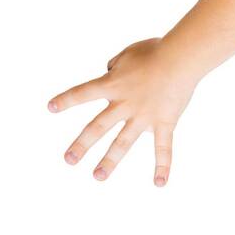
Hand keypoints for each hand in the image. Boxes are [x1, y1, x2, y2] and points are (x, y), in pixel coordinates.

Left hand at [49, 38, 199, 185]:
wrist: (184, 56)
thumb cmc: (157, 51)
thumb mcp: (128, 54)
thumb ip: (114, 65)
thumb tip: (108, 72)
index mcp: (113, 85)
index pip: (83, 93)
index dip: (67, 100)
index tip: (51, 107)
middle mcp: (124, 104)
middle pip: (97, 127)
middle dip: (81, 145)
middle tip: (68, 161)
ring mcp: (143, 116)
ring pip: (122, 142)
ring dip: (109, 161)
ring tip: (97, 177)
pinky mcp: (164, 122)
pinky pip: (163, 147)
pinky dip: (163, 165)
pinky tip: (159, 183)